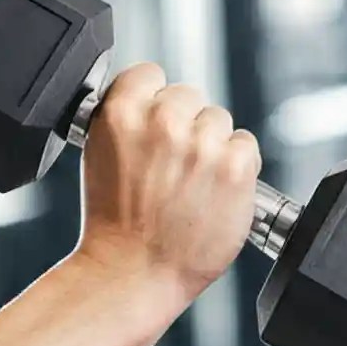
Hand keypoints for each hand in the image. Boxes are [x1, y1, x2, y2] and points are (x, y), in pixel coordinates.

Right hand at [74, 63, 260, 300]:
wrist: (134, 272)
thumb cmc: (116, 223)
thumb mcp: (100, 154)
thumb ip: (129, 119)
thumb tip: (153, 98)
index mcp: (122, 113)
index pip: (151, 74)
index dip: (154, 99)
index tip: (156, 123)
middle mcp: (164, 123)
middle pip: (190, 95)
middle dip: (186, 124)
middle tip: (175, 164)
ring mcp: (202, 145)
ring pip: (220, 120)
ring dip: (213, 145)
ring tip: (193, 182)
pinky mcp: (235, 168)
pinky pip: (246, 146)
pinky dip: (237, 166)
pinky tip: (215, 190)